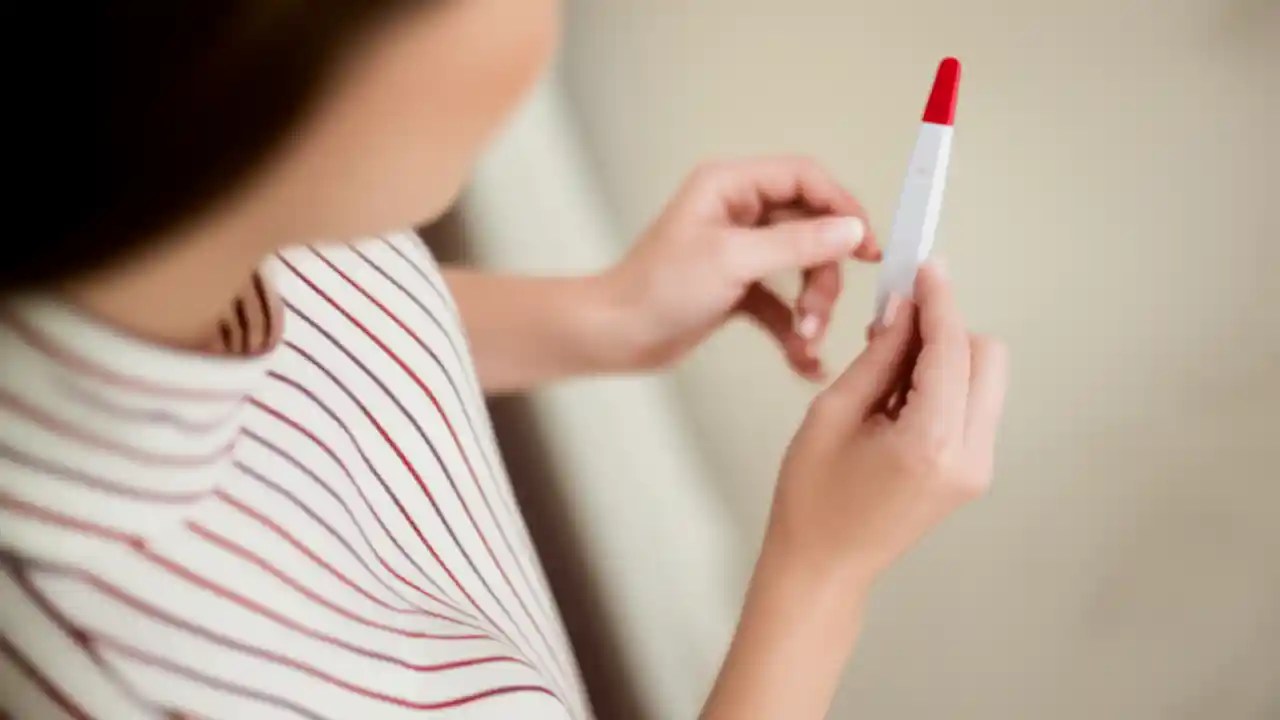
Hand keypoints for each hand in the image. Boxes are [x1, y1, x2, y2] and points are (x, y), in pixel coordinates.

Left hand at [603, 157, 879, 379]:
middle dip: (821, 274)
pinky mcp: (737, 289)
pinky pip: (782, 304)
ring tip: (805, 341)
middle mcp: (737, 213)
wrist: (614, 337)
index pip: (804, 179)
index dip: (841, 208)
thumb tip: (853, 230)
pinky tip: (804, 361)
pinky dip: (794, 330)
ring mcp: (739, 252)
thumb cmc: (656, 289)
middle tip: (820, 312)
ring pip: (801, 269)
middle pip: (810, 229)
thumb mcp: (734, 260)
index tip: (866, 246)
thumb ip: (798, 244)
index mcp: (730, 186)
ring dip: (811, 308)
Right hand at [764, 262, 1008, 586]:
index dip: (938, 300)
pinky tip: (899, 390)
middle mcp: (969, 454)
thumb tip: (904, 309)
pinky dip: (945, 382)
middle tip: (894, 322)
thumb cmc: (813, 497)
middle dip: (946, 329)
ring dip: (946, 355)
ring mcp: (977, 467)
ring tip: (888, 363)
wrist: (824, 565)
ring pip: (986, 377)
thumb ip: (878, 355)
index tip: (925, 265)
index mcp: (931, 442)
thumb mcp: (832, 412)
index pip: (951, 348)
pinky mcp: (972, 471)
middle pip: (986, 356)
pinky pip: (973, 404)